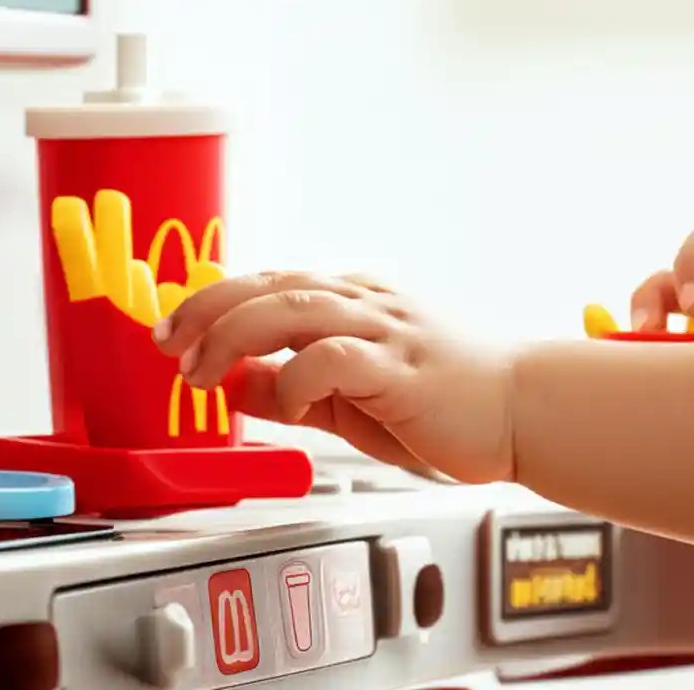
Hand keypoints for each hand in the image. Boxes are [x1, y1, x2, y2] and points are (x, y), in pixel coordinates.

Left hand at [151, 271, 514, 483]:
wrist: (523, 410)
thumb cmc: (441, 402)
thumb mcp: (345, 398)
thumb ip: (289, 389)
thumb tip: (232, 386)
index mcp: (350, 299)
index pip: (267, 282)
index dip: (212, 301)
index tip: (171, 329)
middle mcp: (363, 301)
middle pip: (269, 285)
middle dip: (207, 310)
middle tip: (169, 342)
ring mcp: (385, 328)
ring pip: (293, 307)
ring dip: (234, 334)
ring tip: (200, 370)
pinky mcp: (402, 366)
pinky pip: (334, 358)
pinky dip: (298, 378)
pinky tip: (288, 403)